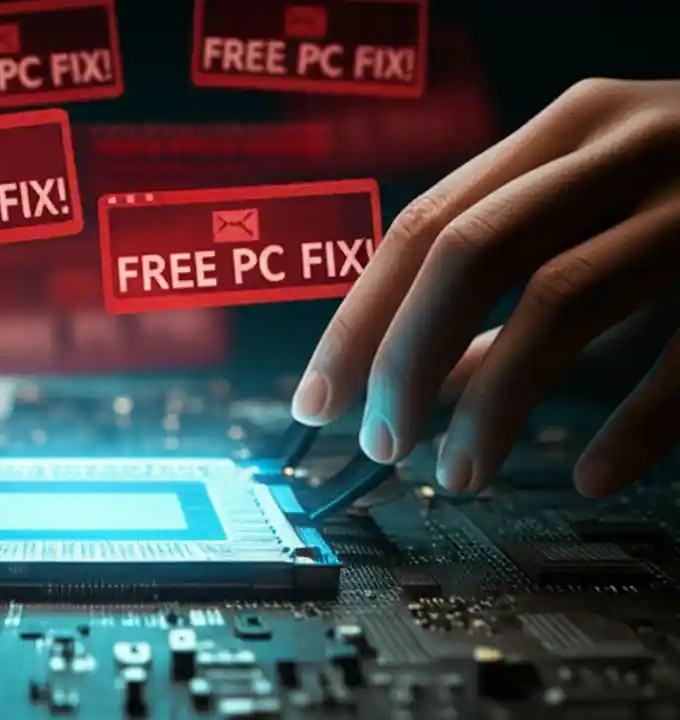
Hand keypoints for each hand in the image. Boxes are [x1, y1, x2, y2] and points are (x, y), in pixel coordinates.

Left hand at [291, 78, 679, 496]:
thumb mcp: (589, 203)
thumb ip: (501, 274)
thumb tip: (408, 371)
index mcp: (564, 129)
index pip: (424, 225)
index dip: (359, 319)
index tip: (317, 398)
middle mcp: (624, 148)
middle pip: (472, 253)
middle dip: (404, 357)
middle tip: (377, 440)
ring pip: (563, 300)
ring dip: (494, 399)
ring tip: (459, 472)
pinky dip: (634, 424)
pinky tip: (593, 473)